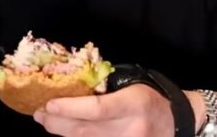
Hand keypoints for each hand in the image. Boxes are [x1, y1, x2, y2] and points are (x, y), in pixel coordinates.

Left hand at [33, 84, 176, 136]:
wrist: (178, 121)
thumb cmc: (150, 97)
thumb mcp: (131, 84)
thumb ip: (103, 86)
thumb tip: (69, 84)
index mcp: (133, 104)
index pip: (96, 109)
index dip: (69, 108)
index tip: (49, 103)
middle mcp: (131, 129)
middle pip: (84, 130)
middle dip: (56, 122)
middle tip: (39, 113)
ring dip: (62, 132)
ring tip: (47, 121)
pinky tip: (66, 131)